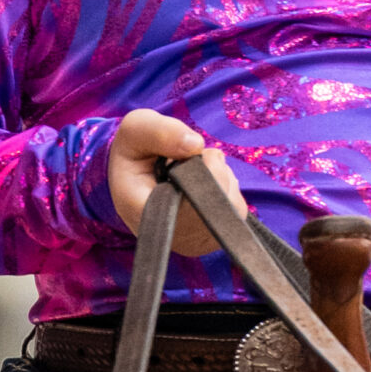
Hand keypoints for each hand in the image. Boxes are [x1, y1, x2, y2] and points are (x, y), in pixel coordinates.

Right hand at [107, 109, 246, 257]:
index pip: (188, 203)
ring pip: (229, 206)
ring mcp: (190, 242)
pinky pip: (236, 211)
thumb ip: (160, 132)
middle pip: (215, 203)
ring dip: (222, 178)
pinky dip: (228, 190)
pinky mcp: (208, 241)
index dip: (203, 174)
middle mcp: (167, 235)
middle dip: (215, 169)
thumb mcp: (136, 129)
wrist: (134, 177)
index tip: (196, 153)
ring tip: (198, 170)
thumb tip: (196, 146)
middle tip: (197, 155)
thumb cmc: (135, 152)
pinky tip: (207, 184)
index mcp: (142, 210)